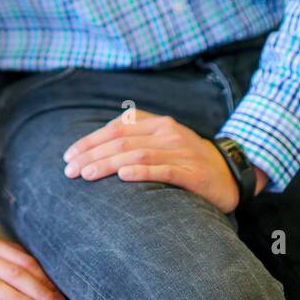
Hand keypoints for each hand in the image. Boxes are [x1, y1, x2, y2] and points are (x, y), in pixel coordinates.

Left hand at [62, 108, 267, 213]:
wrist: (231, 172)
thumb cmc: (189, 159)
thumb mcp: (163, 142)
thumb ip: (136, 139)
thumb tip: (96, 148)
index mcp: (157, 123)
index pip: (115, 128)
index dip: (89, 141)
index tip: (68, 156)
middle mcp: (167, 132)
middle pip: (121, 140)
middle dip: (91, 155)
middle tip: (69, 170)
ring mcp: (181, 152)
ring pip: (137, 154)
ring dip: (107, 164)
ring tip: (86, 175)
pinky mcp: (193, 173)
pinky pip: (163, 170)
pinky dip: (141, 172)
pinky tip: (122, 176)